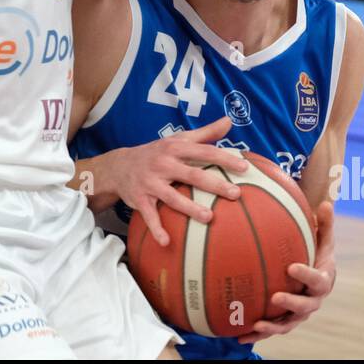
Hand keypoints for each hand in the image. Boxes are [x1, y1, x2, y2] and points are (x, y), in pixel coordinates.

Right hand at [105, 117, 244, 246]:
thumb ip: (205, 133)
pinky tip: (167, 242)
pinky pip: (150, 215)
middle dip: (214, 184)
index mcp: (175, 149)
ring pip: (172, 197)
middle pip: (192, 174)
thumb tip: (229, 121)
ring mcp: (151, 183)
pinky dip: (157, 228)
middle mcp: (163, 164)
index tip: (244, 167)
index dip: (224, 159)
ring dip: (190, 208)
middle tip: (236, 194)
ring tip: (209, 218)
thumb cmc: (157, 152)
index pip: (203, 152)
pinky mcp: (140, 199)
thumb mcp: (178, 139)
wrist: (118, 166)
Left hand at [237, 201, 337, 343]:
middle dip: (290, 304)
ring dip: (272, 327)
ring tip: (256, 324)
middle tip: (275, 298)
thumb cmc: (318, 254)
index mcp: (322, 281)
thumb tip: (327, 203)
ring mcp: (298, 314)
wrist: (316, 279)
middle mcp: (312, 301)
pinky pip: (272, 330)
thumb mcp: (324, 239)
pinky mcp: (285, 321)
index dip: (306, 275)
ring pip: (287, 324)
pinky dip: (257, 335)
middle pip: (304, 307)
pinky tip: (239, 337)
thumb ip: (325, 224)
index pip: (317, 280)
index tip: (292, 267)